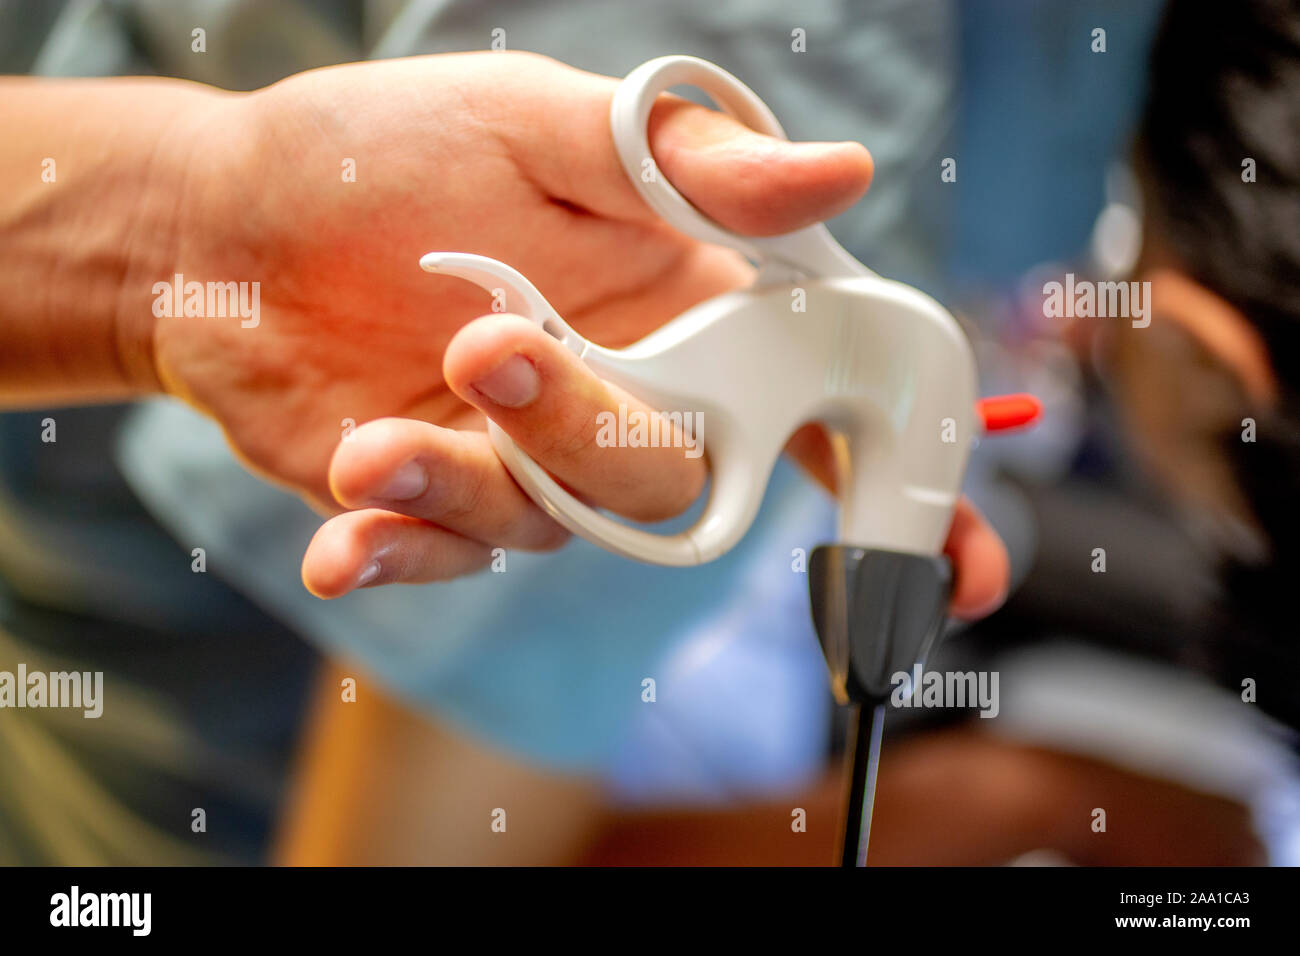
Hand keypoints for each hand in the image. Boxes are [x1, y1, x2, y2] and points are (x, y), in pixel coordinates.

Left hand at [139, 52, 1005, 614]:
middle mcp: (631, 394)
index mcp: (686, 305)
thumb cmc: (387, 151)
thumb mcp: (541, 123)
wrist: (227, 223)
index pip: (822, 404)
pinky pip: (455, 556)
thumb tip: (845, 172)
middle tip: (487, 348)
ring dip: (473, 482)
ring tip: (376, 430)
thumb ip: (686, 165)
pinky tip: (347, 545)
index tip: (961, 563)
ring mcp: (536, 460)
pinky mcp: (445, 502)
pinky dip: (405, 556)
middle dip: (595, 431)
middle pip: (685, 474)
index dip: (903, 486)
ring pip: (567, 522)